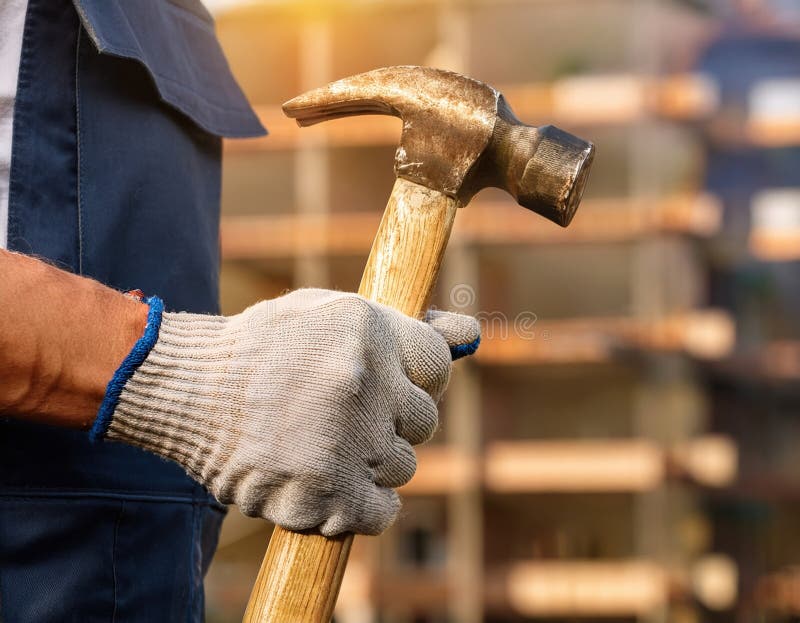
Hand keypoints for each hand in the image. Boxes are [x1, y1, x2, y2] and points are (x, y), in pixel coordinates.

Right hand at [98, 289, 479, 535]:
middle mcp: (364, 382)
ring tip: (325, 444)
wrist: (188, 389)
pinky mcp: (326, 491)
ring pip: (403, 466)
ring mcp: (347, 439)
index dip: (416, 377)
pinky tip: (333, 485)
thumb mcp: (330, 313)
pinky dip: (363, 506)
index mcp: (369, 331)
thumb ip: (403, 326)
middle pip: (424, 420)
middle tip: (346, 415)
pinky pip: (382, 512)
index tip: (390, 384)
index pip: (438, 363)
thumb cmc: (264, 347)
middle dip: (392, 420)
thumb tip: (472, 332)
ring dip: (372, 462)